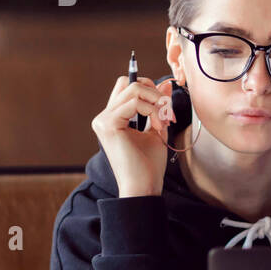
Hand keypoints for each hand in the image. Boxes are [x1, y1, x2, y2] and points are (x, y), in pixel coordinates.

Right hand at [91, 75, 178, 197]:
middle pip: (130, 83)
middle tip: (168, 113)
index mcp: (112, 118)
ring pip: (133, 89)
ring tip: (164, 122)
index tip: (166, 106)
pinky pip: (135, 103)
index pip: (127, 87)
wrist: (144, 186)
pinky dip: (152, 111)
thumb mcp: (157, 128)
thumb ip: (158, 106)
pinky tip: (158, 127)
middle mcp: (103, 117)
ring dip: (156, 103)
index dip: (149, 89)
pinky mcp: (108, 125)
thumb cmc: (149, 164)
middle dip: (155, 93)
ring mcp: (103, 120)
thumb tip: (166, 83)